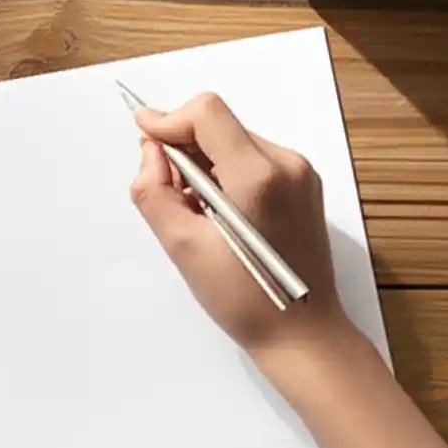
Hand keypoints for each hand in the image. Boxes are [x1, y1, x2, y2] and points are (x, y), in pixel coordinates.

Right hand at [129, 93, 353, 359]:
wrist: (302, 334)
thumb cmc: (247, 301)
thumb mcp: (182, 246)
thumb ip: (154, 190)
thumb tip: (150, 152)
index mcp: (258, 177)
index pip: (207, 113)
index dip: (168, 119)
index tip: (143, 135)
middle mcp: (286, 165)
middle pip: (220, 125)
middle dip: (184, 148)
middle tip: (167, 191)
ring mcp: (300, 174)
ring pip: (233, 142)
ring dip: (203, 165)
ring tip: (196, 213)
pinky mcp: (303, 186)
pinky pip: (252, 160)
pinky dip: (226, 175)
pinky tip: (219, 215)